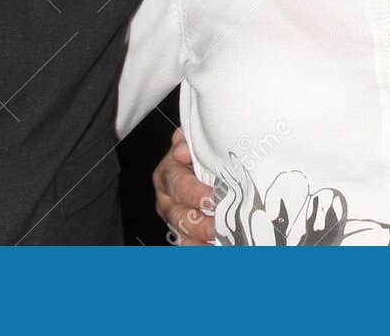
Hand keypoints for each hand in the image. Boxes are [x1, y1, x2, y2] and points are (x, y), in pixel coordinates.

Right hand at [154, 126, 215, 244]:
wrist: (198, 163)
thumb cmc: (197, 152)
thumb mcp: (193, 140)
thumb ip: (187, 141)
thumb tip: (182, 151)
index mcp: (167, 174)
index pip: (178, 185)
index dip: (195, 192)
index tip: (214, 197)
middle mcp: (167, 199)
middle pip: (178, 216)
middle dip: (200, 223)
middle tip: (220, 225)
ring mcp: (175, 219)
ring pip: (182, 235)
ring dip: (202, 239)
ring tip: (222, 240)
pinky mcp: (184, 234)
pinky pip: (189, 246)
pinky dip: (203, 249)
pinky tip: (220, 247)